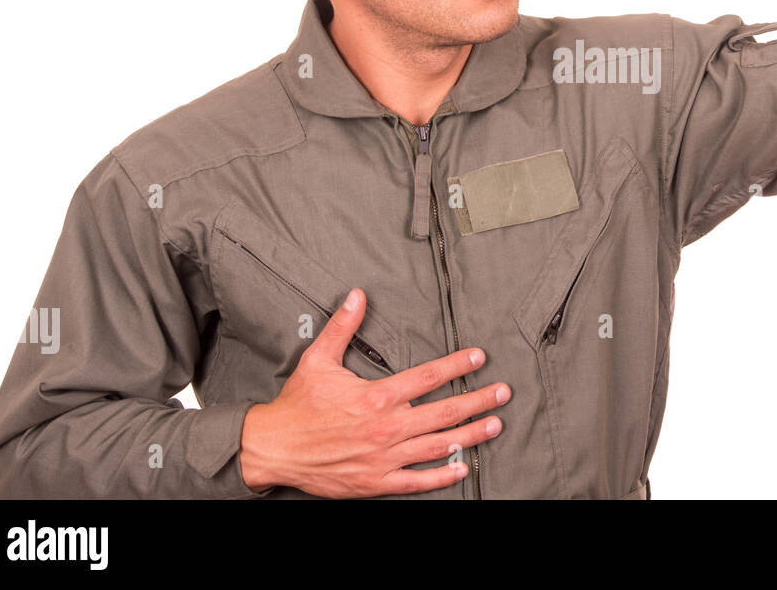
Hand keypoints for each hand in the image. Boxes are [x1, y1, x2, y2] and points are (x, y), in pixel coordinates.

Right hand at [239, 287, 508, 497]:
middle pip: (443, 412)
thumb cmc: (296, 406)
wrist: (273, 449)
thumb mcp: (317, 360)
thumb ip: (342, 327)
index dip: (456, 365)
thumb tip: (358, 296)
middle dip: (477, 401)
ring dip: (470, 435)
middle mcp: (386, 427)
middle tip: (503, 393)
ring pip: (437, 446)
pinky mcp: (376, 481)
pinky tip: (462, 468)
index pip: (427, 377)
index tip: (478, 357)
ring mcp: (383, 457)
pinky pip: (416, 481)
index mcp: (376, 397)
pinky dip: (441, 476)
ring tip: (494, 426)